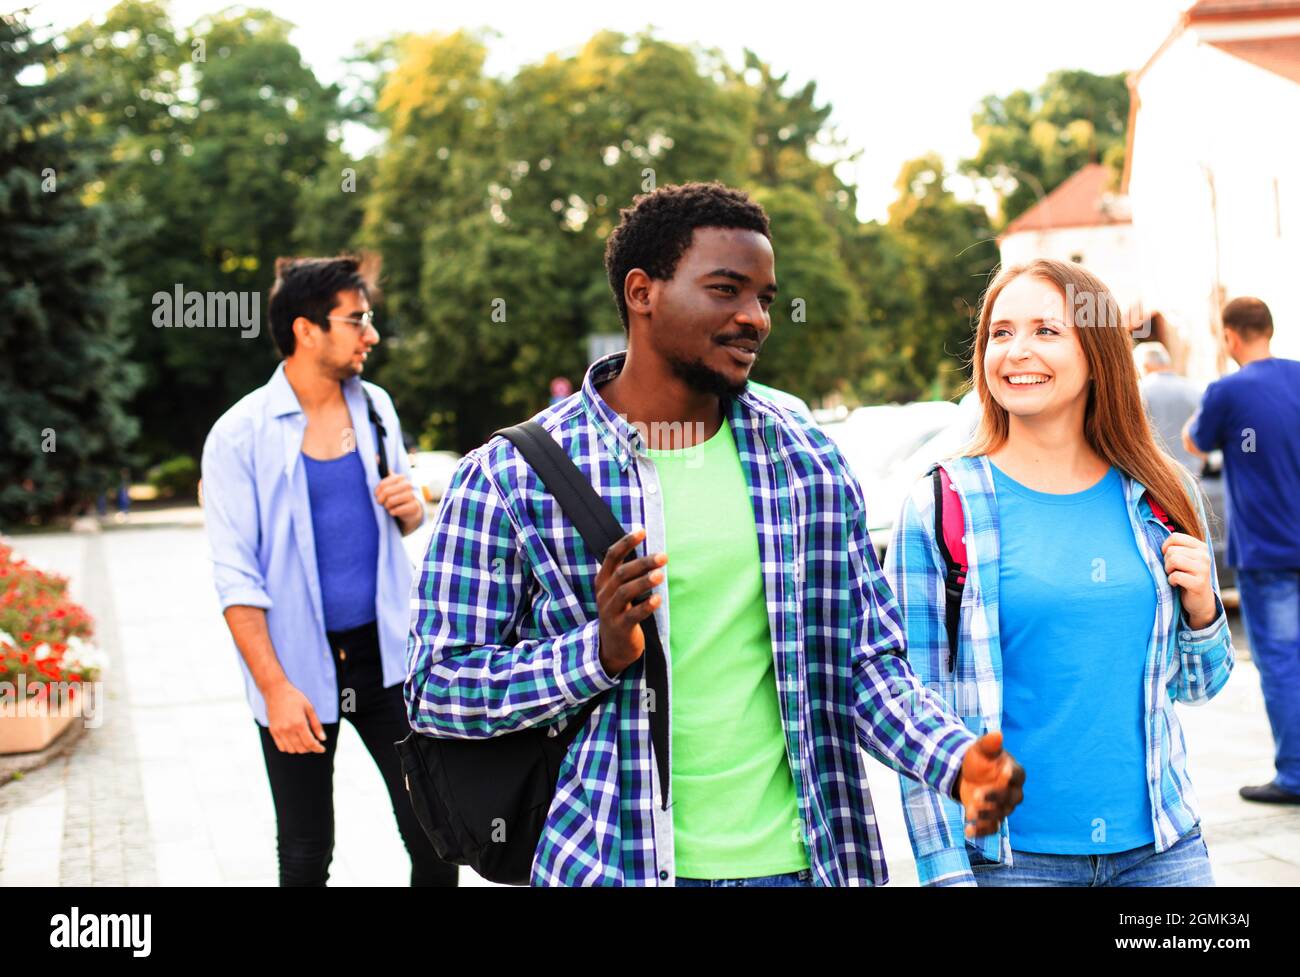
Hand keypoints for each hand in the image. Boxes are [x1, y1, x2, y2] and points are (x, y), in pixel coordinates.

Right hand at [265, 682, 326, 753]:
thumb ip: (316, 725)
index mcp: (299, 723)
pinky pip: (281, 747)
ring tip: (305, 742)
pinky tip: (294, 742)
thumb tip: (323, 739)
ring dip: (300, 749)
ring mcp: (279, 731)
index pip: (310, 743)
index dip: (318, 748)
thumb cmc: (295, 698)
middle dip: (310, 749)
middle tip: (315, 743)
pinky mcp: (273, 731)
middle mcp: (288, 729)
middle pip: (301, 748)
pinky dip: (289, 748)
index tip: (322, 749)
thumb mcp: (309, 709)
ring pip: (291, 750)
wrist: (276, 691)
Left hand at [375, 473, 422, 531]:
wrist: (410, 508)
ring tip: (388, 506)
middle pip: (386, 492)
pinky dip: (392, 512)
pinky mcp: (414, 506)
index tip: (376, 495)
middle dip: (380, 500)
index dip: (377, 491)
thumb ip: (384, 470)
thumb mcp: (390, 482)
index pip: (383, 484)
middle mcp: (408, 485)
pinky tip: (393, 512)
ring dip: (387, 506)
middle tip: (381, 502)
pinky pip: (397, 510)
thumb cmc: (396, 494)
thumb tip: (376, 456)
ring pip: (391, 501)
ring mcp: (412, 495)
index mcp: (401, 477)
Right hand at [595, 528, 666, 676]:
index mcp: (603, 581)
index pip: (611, 556)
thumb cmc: (621, 612)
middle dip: (642, 563)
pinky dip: (645, 607)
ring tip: (660, 575)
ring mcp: (610, 611)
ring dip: (643, 582)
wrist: (612, 647)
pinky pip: (632, 616)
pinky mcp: (620, 628)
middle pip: (621, 573)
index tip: (642, 531)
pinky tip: (657, 600)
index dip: (625, 543)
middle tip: (663, 557)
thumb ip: (628, 573)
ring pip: (625, 592)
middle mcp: (604, 594)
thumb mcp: (618, 591)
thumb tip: (649, 548)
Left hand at [957, 731, 1024, 837]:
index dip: (1011, 774)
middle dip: (994, 798)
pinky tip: (968, 830)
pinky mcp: (992, 818)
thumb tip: (997, 734)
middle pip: (1009, 799)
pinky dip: (981, 831)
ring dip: (986, 815)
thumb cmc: (980, 759)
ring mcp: (1003, 807)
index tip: (1003, 771)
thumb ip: (989, 744)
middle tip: (977, 796)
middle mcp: (1013, 792)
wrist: (968, 775)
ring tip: (970, 812)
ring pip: (1000, 814)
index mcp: (1014, 773)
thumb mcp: (981, 749)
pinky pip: (991, 828)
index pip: (1017, 775)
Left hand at [1161, 531, 1215, 628]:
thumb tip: (1151, 540)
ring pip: (1173, 560)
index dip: (1165, 547)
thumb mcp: (1184, 558)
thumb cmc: (1186, 576)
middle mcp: (1204, 556)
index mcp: (1201, 547)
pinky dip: (1171, 581)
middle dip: (1166, 561)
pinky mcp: (1199, 583)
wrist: (1200, 600)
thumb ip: (1175, 548)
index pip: (1175, 537)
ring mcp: (1203, 569)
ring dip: (1168, 570)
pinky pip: (1175, 576)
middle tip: (1173, 570)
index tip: (1169, 557)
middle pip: (1172, 550)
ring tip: (1174, 575)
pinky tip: (1176, 584)